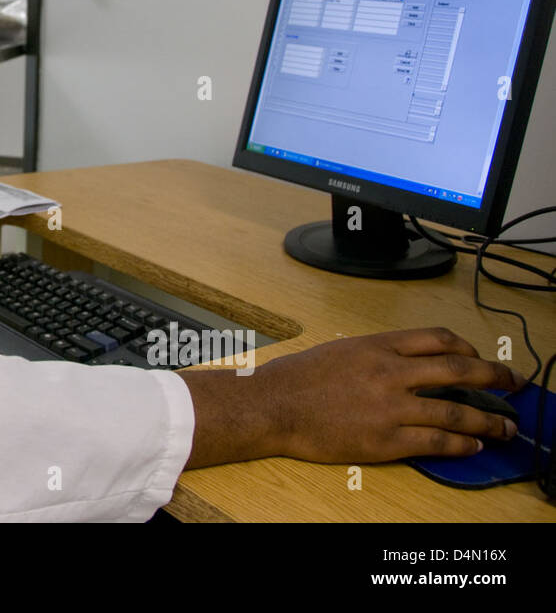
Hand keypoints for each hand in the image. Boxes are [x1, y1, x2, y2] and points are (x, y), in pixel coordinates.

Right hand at [178, 327, 524, 468]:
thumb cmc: (298, 379)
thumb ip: (377, 354)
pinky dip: (461, 444)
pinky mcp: (384, 440)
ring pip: (455, 410)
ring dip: (487, 419)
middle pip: (458, 369)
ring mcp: (389, 407)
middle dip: (494, 376)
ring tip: (505, 426)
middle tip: (514, 383)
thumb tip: (408, 362)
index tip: (480, 357)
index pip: (438, 339)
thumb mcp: (340, 350)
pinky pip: (435, 441)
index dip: (468, 347)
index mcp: (377, 346)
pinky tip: (473, 446)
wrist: (272, 406)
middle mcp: (389, 372)